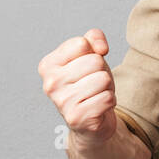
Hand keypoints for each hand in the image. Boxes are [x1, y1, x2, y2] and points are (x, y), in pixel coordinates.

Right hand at [38, 28, 118, 146]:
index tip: (88, 66)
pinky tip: (98, 107)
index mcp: (48, 65)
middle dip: (102, 71)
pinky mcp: (77, 117)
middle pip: (95, 61)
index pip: (82, 43)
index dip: (94, 52)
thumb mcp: (90, 55)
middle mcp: (50, 83)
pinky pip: (108, 98)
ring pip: (103, 79)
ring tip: (96, 95)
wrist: (91, 119)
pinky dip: (110, 102)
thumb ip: (93, 38)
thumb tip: (100, 48)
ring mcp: (62, 102)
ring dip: (107, 87)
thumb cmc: (90, 83)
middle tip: (94, 84)